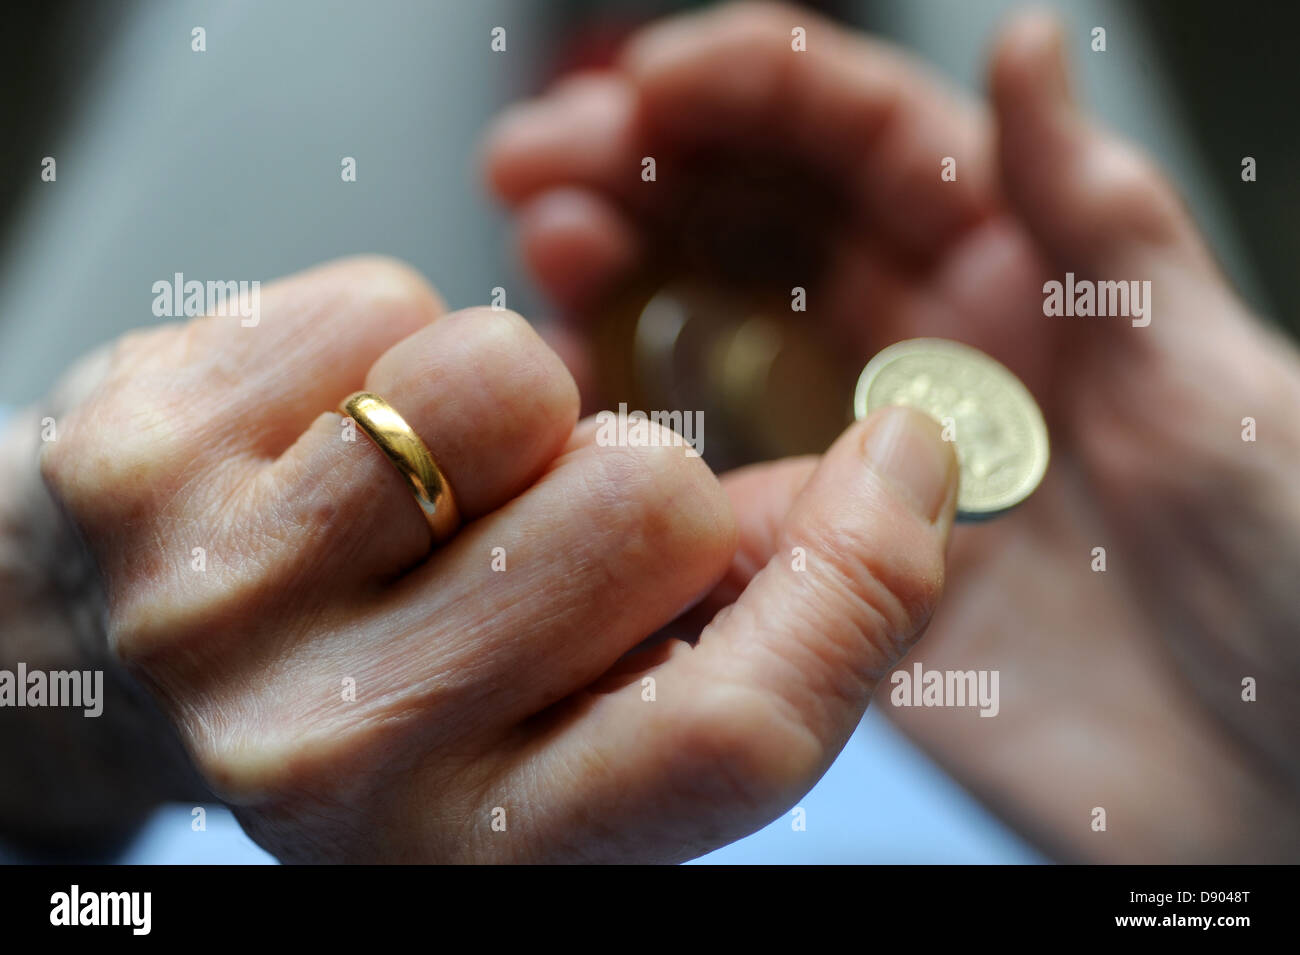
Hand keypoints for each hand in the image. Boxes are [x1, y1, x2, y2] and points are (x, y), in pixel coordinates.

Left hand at [35, 256, 957, 861]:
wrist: (130, 648)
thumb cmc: (389, 683)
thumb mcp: (574, 709)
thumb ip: (738, 624)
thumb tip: (891, 482)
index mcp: (488, 855)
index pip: (733, 734)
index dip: (861, 579)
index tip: (903, 456)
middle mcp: (340, 767)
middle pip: (644, 508)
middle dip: (643, 471)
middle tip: (550, 516)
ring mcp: (219, 619)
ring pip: (507, 378)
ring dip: (518, 397)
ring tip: (434, 474)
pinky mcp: (138, 471)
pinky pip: (379, 301)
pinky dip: (395, 332)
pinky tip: (330, 427)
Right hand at [484, 2, 1299, 860]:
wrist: (1278, 795)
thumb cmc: (1298, 586)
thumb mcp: (1214, 383)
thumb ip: (1103, 223)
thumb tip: (1028, 44)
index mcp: (1029, 278)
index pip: (867, 141)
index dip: (749, 91)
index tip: (646, 88)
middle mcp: (930, 355)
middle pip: (759, 222)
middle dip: (645, 168)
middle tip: (539, 163)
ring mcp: (863, 460)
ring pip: (713, 337)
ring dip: (621, 281)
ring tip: (542, 252)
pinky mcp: (826, 566)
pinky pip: (707, 483)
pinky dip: (634, 436)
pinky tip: (572, 404)